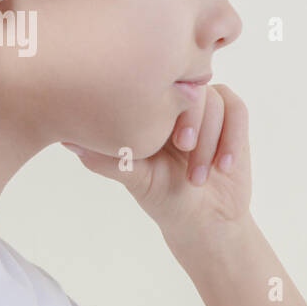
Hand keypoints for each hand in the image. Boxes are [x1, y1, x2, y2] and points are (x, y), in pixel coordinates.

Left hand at [62, 84, 251, 236]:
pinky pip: (238, 111)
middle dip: (194, 123)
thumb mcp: (136, 180)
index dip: (168, 108)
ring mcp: (207, 108)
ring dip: (213, 139)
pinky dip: (232, 138)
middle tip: (187, 151)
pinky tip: (224, 166)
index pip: (157, 86)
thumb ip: (108, 160)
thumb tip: (68, 141)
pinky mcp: (233, 118)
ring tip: (202, 175)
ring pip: (216, 100)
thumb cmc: (166, 200)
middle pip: (190, 88)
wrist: (207, 220)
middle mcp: (176, 103)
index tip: (173, 144)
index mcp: (149, 110)